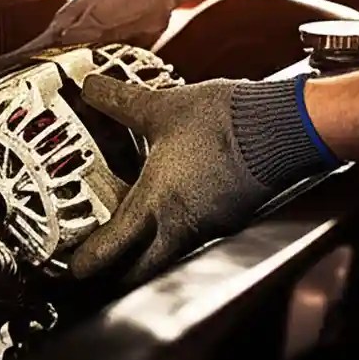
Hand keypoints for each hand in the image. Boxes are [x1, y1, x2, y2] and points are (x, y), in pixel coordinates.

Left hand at [69, 74, 334, 282]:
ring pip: (171, 252)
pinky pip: (197, 233)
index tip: (74, 271)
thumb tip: (89, 85)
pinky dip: (179, 228)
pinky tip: (177, 208)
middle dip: (119, 274)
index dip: (89, 263)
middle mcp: (181, 225)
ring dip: (150, 251)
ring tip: (133, 238)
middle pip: (142, 269)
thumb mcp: (161, 106)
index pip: (113, 249)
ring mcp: (210, 225)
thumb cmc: (225, 122)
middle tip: (101, 269)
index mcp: (156, 204)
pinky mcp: (232, 216)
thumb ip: (119, 100)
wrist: (284, 127)